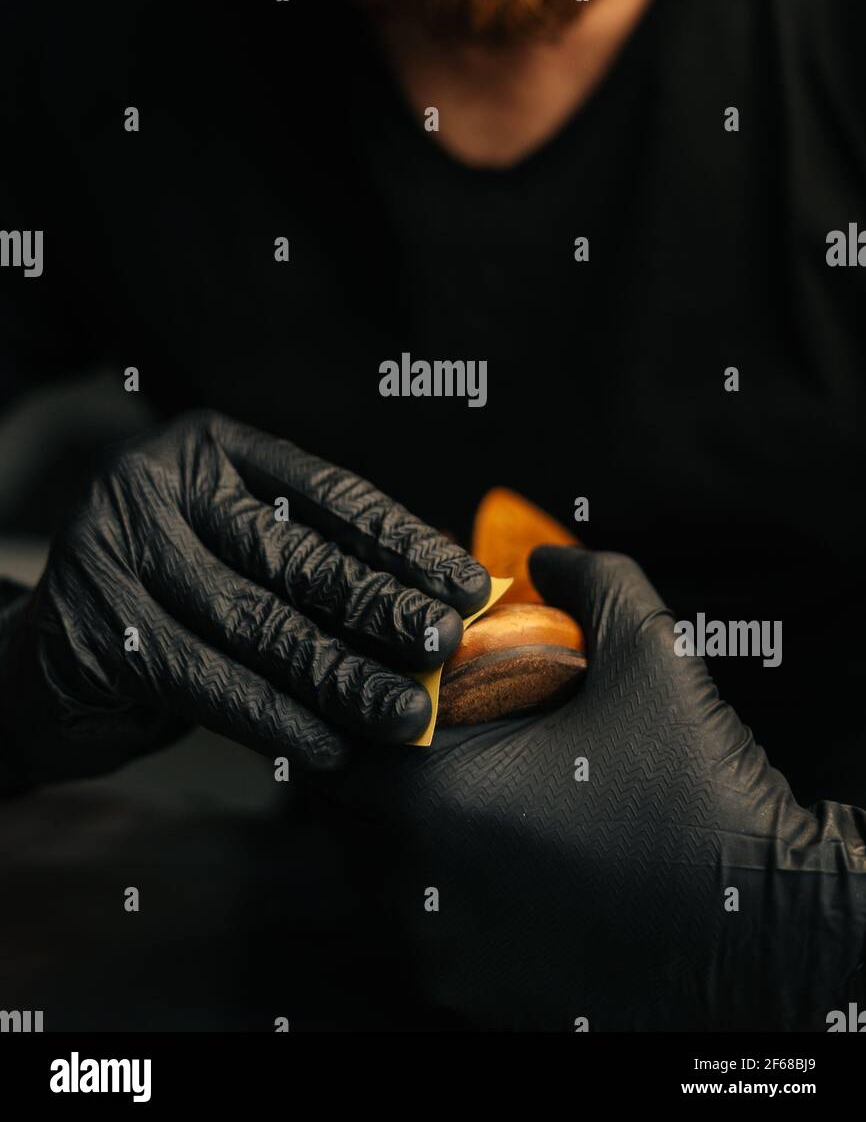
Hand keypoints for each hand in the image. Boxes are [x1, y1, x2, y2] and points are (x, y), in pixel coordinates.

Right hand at [0, 410, 489, 782]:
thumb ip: (315, 566)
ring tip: (405, 711)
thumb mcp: (239, 558)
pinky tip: (330, 745)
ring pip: (258, 622)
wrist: (37, 664)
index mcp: (211, 450)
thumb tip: (436, 607)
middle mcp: (158, 483)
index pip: (329, 494)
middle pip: (297, 554)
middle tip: (446, 646)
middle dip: (382, 606)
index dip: (406, 543)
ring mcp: (120, 550)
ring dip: (342, 674)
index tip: (468, 586)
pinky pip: (210, 681)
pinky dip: (276, 718)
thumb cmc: (168, 604)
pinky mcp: (98, 625)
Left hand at [324, 547, 865, 1029]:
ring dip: (393, 829)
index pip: (342, 730)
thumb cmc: (696, 788)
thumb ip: (588, 580)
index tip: (416, 689)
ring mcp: (430, 953)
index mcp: (433, 797)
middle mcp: (410, 886)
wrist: (760, 927)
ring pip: (365, 872)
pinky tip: (489, 864)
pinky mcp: (458, 996)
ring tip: (463, 798)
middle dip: (379, 762)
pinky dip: (428, 893)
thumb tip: (543, 556)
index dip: (369, 698)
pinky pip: (408, 932)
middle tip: (435, 737)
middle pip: (342, 805)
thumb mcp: (649, 654)